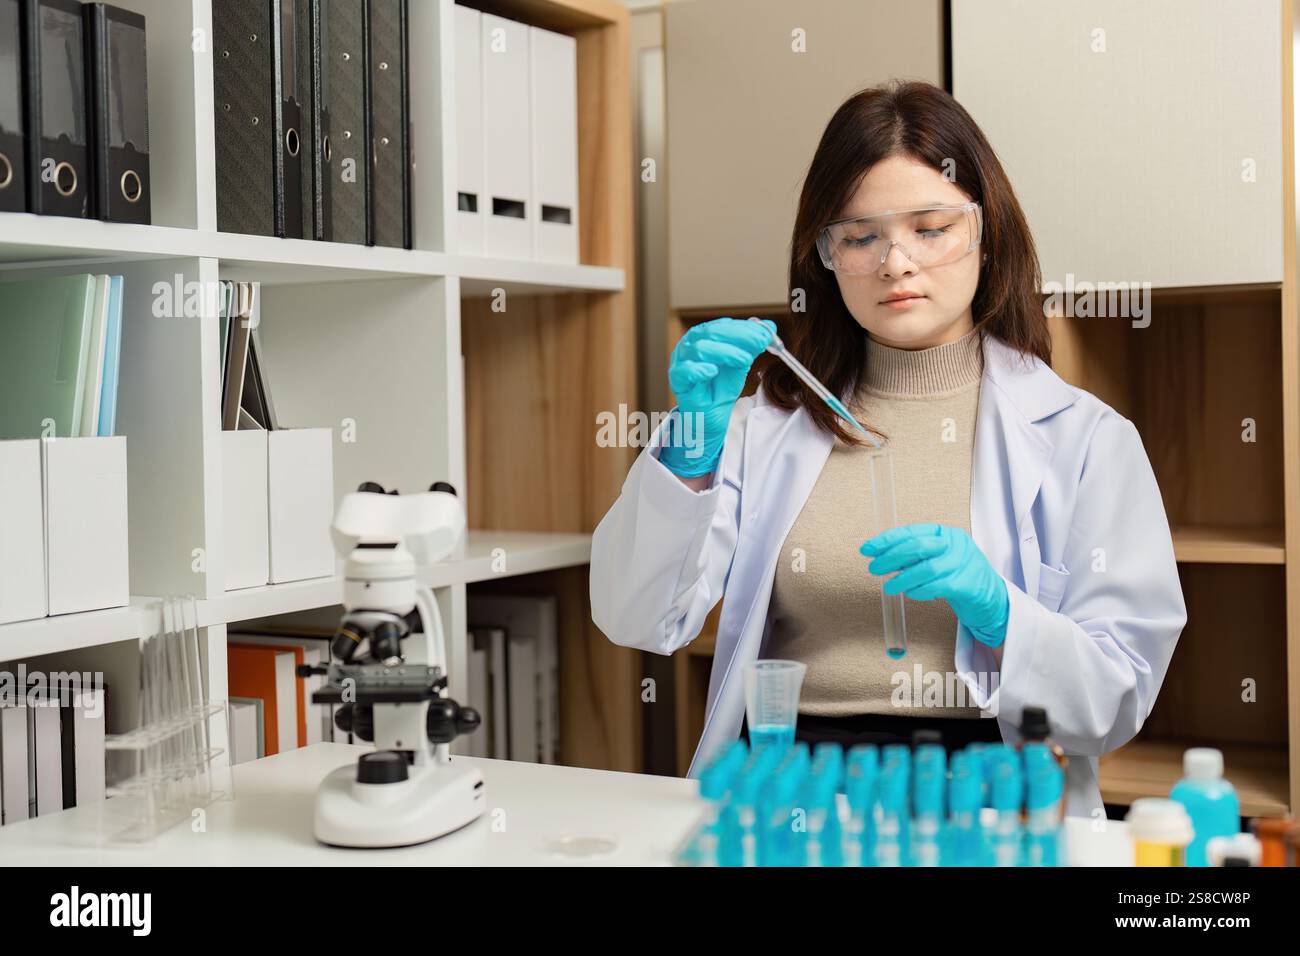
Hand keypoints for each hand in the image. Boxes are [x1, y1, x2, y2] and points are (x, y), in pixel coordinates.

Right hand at [659, 317, 776, 476]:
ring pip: (699, 349)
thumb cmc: (719, 387)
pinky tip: (712, 371)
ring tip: (744, 360)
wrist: (711, 416)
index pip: (722, 326)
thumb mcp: (740, 363)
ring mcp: (681, 363)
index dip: (745, 327)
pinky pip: (683, 372)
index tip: (765, 332)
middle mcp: (689, 346)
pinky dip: (698, 370)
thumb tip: (769, 326)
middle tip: (760, 342)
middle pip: (711, 333)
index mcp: (702, 337)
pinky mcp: (678, 383)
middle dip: (739, 336)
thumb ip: (752, 345)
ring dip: (725, 352)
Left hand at [859, 524, 1009, 647]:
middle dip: (890, 557)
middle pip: (918, 547)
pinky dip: (920, 591)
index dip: (887, 540)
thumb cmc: (957, 577)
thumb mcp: (937, 559)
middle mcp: (957, 544)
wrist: (991, 598)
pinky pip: (938, 586)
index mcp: (946, 534)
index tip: (867, 548)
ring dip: (902, 578)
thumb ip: (914, 556)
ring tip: (889, 587)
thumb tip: (879, 556)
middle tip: (874, 568)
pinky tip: (910, 594)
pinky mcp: (968, 584)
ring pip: (927, 568)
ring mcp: (964, 563)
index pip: (912, 532)